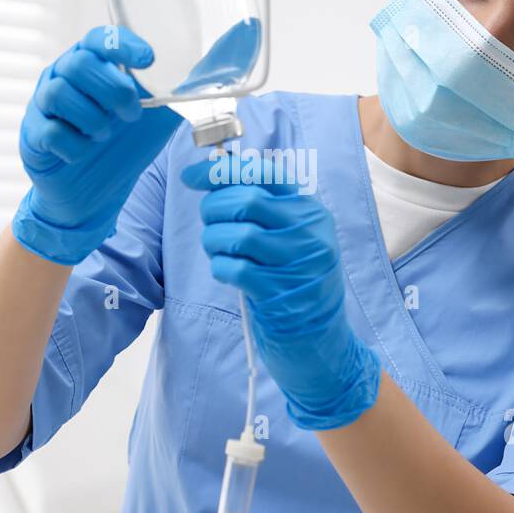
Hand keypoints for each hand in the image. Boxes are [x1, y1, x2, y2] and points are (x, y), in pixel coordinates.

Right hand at [14, 26, 181, 264]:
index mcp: (93, 64)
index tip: (148, 60)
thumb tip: (228, 63)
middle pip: (79, 63)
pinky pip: (48, 131)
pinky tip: (84, 151)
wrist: (92, 193)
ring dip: (92, 117)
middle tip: (131, 114)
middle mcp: (63, 77)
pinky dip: (73, 144)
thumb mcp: (158, 115)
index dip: (122, 44)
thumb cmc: (123, 143)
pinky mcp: (34, 137)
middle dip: (112, 89)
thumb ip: (182, 91)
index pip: (99, 38)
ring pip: (58, 92)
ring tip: (106, 134)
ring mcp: (44, 106)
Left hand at [181, 153, 380, 429]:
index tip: (191, 175)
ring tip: (218, 250)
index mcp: (311, 211)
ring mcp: (297, 263)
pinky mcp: (281, 293)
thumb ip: (262, 208)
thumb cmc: (295, 281)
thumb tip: (211, 176)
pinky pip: (235, 268)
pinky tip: (225, 272)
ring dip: (213, 240)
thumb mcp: (291, 238)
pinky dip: (219, 267)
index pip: (265, 173)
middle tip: (209, 222)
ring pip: (238, 234)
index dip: (222, 171)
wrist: (322, 341)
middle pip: (246, 200)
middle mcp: (309, 232)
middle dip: (213, 208)